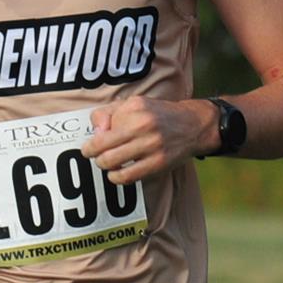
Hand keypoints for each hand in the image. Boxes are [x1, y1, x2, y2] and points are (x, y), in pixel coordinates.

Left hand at [80, 98, 212, 184]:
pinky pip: (129, 177)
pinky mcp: (158, 163)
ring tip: (108, 163)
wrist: (192, 124)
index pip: (101, 133)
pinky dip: (117, 178)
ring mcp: (151, 147)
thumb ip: (108, 113)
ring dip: (105, 167)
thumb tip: (95, 132)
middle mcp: (143, 128)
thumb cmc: (157, 114)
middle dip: (95, 157)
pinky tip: (118, 173)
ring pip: (113, 165)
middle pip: (103, 152)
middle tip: (97, 156)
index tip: (89, 148)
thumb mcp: (132, 104)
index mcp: (134, 111)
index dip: (90, 145)